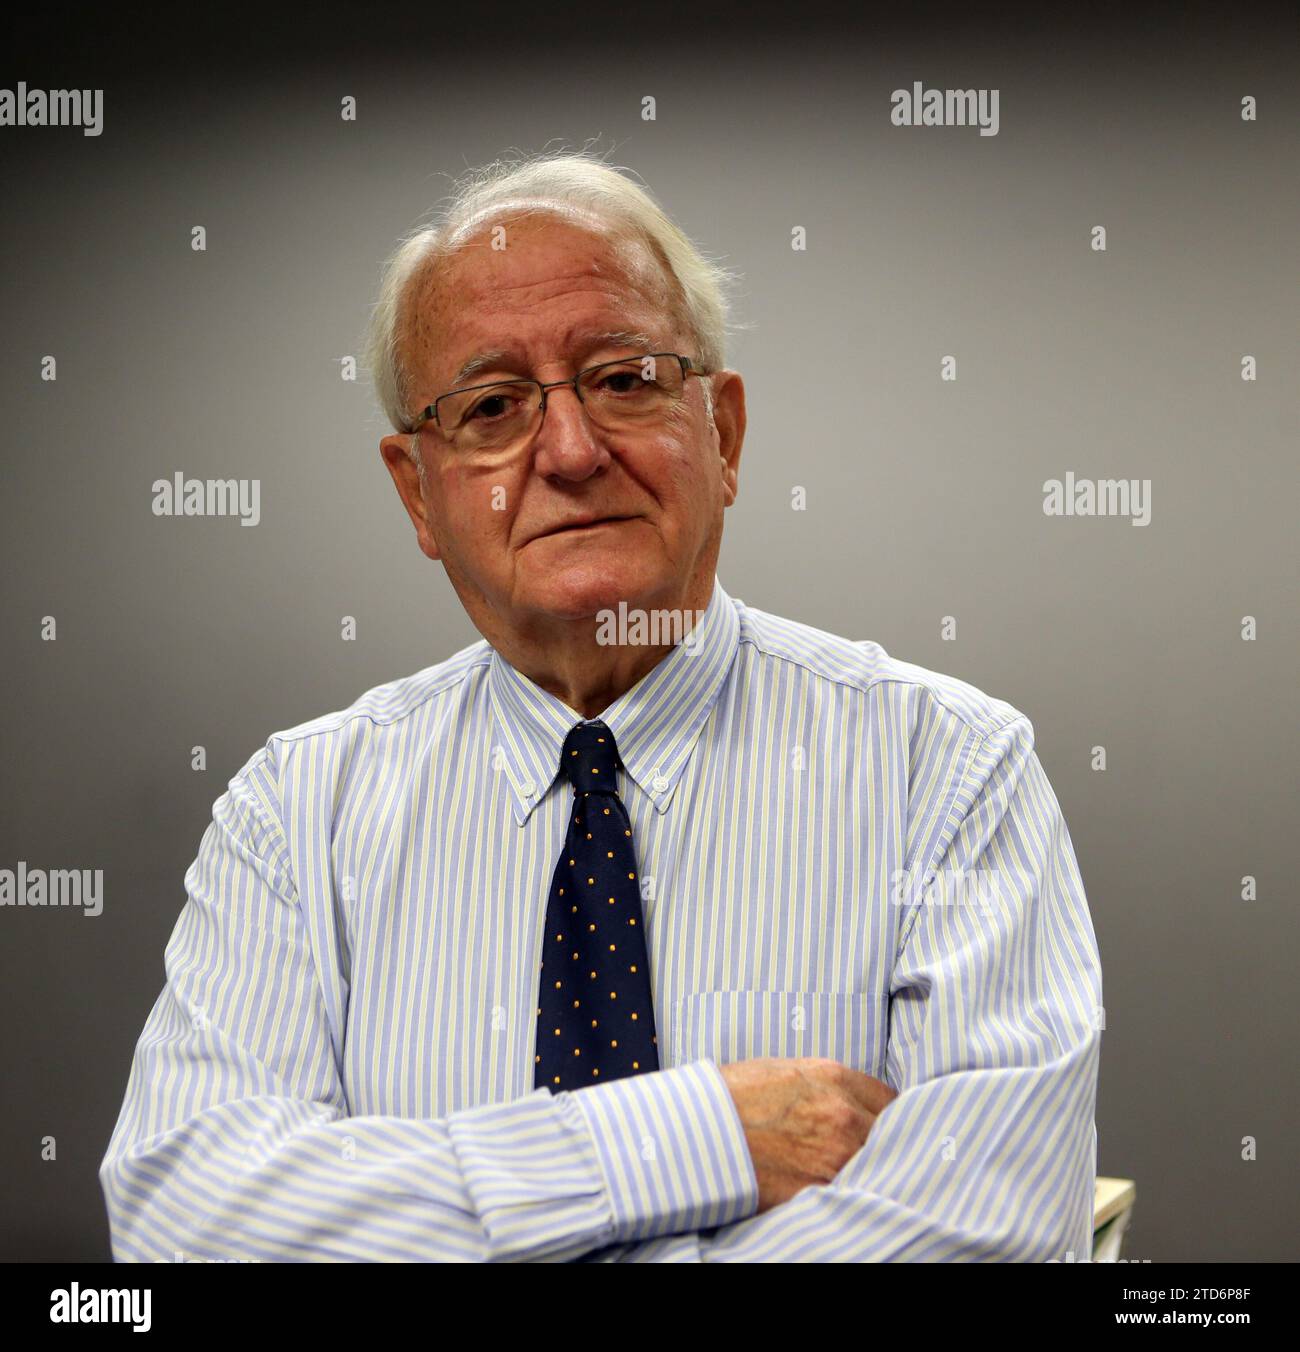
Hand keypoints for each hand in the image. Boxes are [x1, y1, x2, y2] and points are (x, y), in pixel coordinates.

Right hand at [718, 1057, 897, 1213]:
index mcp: (833, 1078)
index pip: (890, 1100)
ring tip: (841, 1171)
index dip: (885, 1115)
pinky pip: (849, 1195)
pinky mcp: (818, 1191)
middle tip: (865, 1150)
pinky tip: (831, 1192)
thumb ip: (824, 1085)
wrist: (698, 1129)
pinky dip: (846, 1195)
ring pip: (874, 1167)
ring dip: (864, 1170)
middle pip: (889, 1135)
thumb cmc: (732, 1096)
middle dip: (880, 1143)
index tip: (881, 1124)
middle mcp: (842, 1115)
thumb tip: (844, 1100)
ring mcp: (834, 1157)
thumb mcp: (783, 1071)